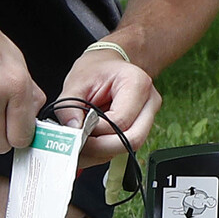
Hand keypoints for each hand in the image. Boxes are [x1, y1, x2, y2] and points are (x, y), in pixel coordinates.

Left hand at [61, 49, 160, 165]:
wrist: (109, 65)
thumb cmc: (96, 70)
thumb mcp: (75, 83)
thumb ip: (69, 108)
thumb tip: (73, 132)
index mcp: (136, 83)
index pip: (120, 121)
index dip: (96, 132)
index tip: (77, 132)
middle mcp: (149, 101)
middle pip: (133, 139)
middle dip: (103, 148)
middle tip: (80, 146)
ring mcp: (149, 115)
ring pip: (130, 147)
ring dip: (103, 152)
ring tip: (81, 146)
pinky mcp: (142, 127)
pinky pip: (126, 147)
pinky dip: (106, 151)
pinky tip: (91, 145)